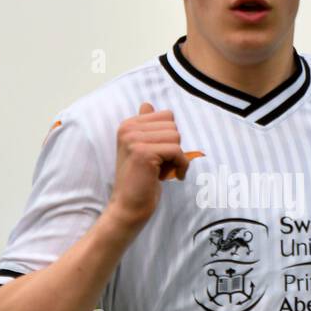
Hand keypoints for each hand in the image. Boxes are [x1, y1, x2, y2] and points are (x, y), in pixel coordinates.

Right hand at [106, 102, 201, 228]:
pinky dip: (182, 166)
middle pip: (172, 125)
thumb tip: (147, 104)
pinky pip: (177, 151)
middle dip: (174, 147)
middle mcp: (128, 128)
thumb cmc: (140, 180)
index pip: (166, 115)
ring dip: (177, 157)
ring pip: (176, 137)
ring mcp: (134, 139)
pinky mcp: (143, 152)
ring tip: (163, 170)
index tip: (160, 155)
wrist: (128, 207)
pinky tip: (174, 176)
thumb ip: (146, 127)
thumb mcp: (142, 148)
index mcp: (128, 124)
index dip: (170, 138)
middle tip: (161, 165)